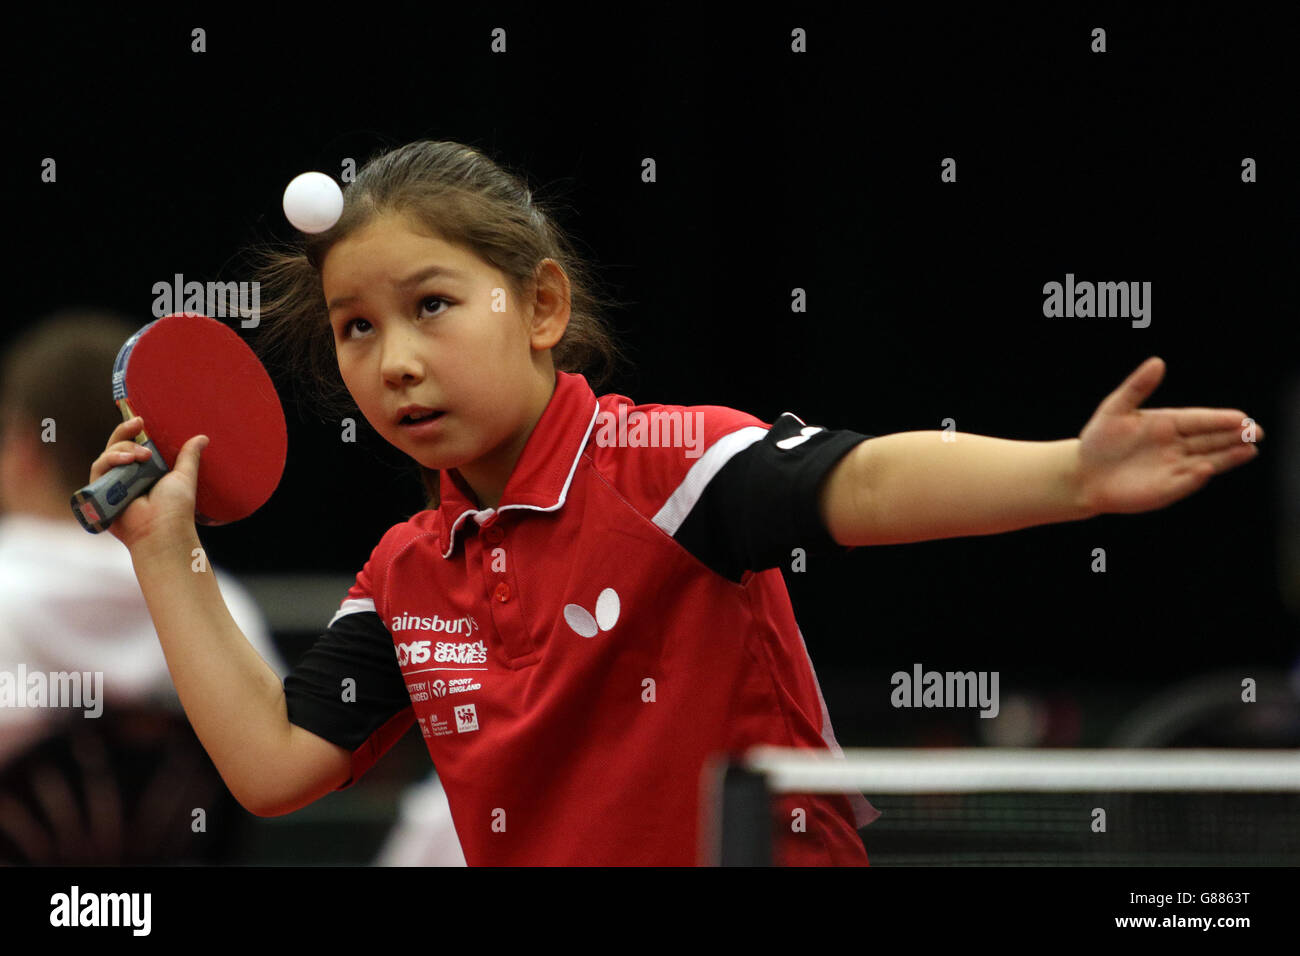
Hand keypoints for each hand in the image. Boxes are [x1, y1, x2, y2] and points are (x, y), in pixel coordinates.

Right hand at [89, 416, 208, 549]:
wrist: (162, 530)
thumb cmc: (176, 508)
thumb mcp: (183, 476)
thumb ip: (189, 456)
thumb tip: (202, 437)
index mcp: (145, 471)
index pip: (133, 445)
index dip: (132, 431)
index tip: (140, 420)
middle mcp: (127, 477)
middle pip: (116, 446)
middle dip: (125, 434)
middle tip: (138, 426)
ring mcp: (112, 485)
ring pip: (107, 456)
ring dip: (121, 450)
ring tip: (141, 456)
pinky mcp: (99, 494)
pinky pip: (97, 471)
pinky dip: (108, 462)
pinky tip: (124, 461)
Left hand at [1076, 357, 1262, 514]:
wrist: (1083, 473)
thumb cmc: (1099, 440)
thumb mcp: (1115, 409)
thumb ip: (1137, 387)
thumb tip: (1157, 361)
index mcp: (1168, 423)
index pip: (1200, 419)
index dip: (1221, 419)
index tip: (1241, 417)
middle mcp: (1177, 445)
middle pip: (1211, 439)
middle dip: (1234, 436)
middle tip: (1256, 431)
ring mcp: (1174, 467)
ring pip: (1208, 459)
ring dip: (1228, 456)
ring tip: (1250, 450)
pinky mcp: (1167, 488)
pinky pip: (1186, 481)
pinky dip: (1197, 475)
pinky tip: (1209, 468)